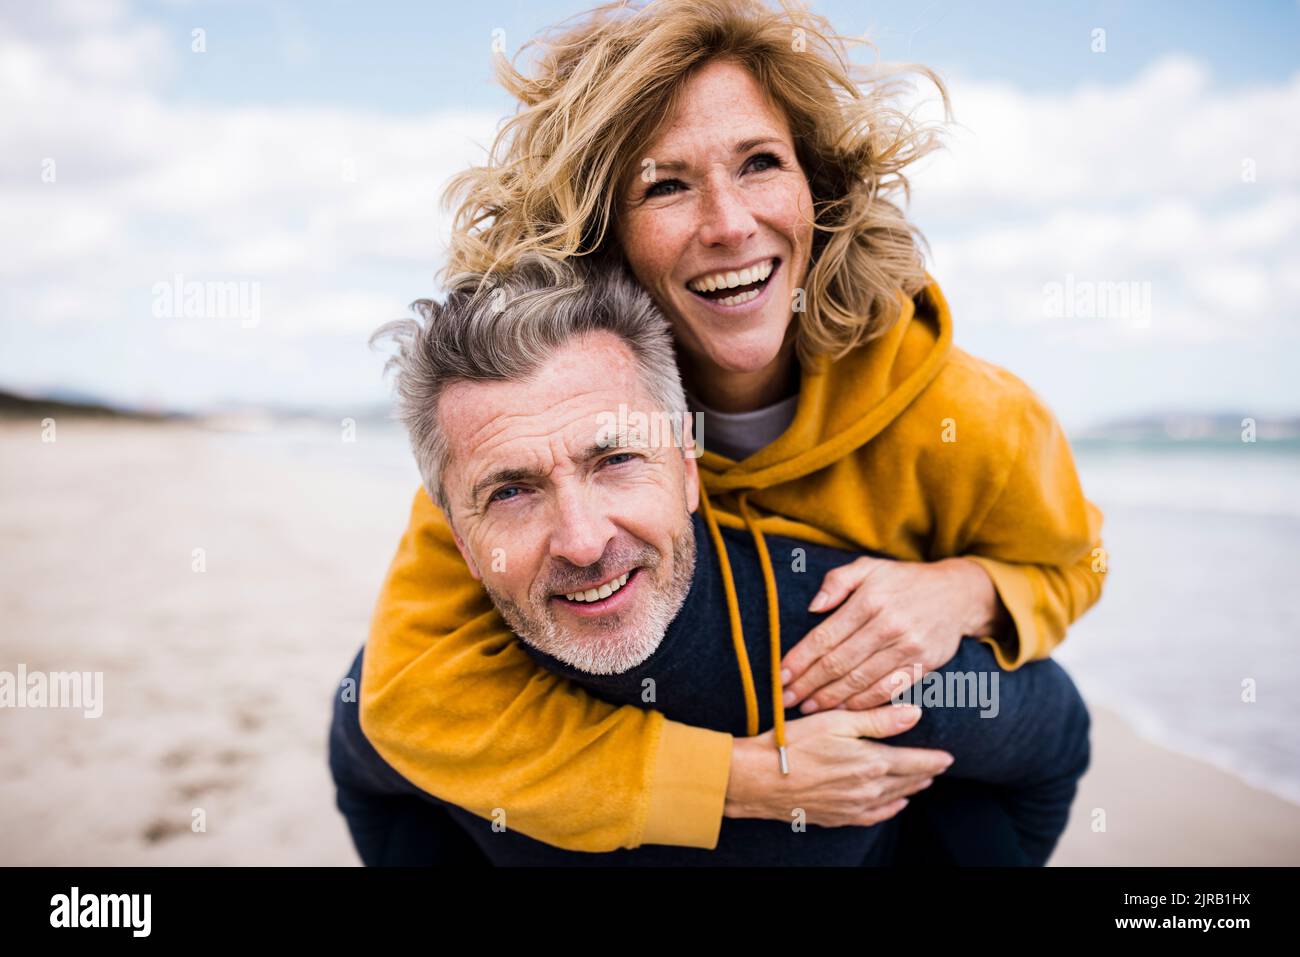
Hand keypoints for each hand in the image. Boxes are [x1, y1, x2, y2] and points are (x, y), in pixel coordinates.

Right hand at [724, 705, 953, 827]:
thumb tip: (915, 714)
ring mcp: (854, 806)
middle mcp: (868, 789)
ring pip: (893, 800)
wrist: (758, 779)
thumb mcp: (836, 721)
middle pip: (907, 783)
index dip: (934, 760)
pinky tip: (895, 806)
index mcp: (872, 763)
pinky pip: (873, 817)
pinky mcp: (838, 817)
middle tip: (939, 768)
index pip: (915, 763)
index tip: (949, 757)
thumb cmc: (793, 744)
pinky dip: (889, 810)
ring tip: (922, 784)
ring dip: (910, 790)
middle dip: (925, 774)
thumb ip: (877, 719)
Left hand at [781, 556, 1004, 712]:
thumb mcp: (869, 567)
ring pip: (860, 681)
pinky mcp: (923, 665)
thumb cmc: (903, 581)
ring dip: (831, 699)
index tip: (780, 675)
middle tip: (786, 699)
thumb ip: (838, 581)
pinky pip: (887, 691)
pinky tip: (843, 710)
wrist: (957, 594)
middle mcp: (888, 625)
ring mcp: (908, 648)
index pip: (825, 636)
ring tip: (808, 707)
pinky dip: (863, 703)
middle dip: (808, 685)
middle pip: (839, 663)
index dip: (800, 659)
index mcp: (870, 600)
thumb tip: (812, 607)